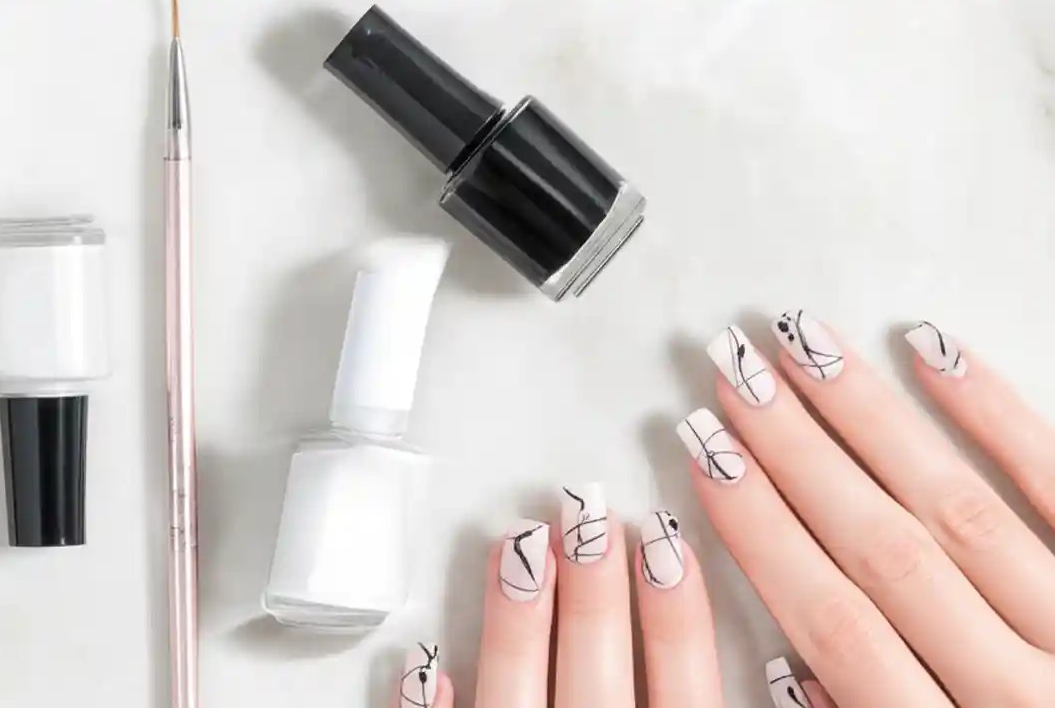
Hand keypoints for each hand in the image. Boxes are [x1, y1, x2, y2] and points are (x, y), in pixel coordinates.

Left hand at [393, 489, 748, 707]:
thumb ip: (698, 699)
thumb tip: (776, 681)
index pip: (685, 689)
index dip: (679, 613)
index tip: (666, 537)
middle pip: (600, 677)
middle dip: (594, 590)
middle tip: (586, 514)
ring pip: (517, 699)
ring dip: (518, 621)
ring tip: (515, 545)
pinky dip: (433, 707)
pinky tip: (426, 659)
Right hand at [685, 315, 1054, 704]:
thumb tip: (796, 674)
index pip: (836, 622)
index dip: (760, 533)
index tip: (707, 461)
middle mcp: (1019, 690)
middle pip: (882, 552)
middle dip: (793, 455)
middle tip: (733, 377)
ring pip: (958, 508)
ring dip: (870, 417)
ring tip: (806, 348)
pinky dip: (998, 415)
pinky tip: (937, 355)